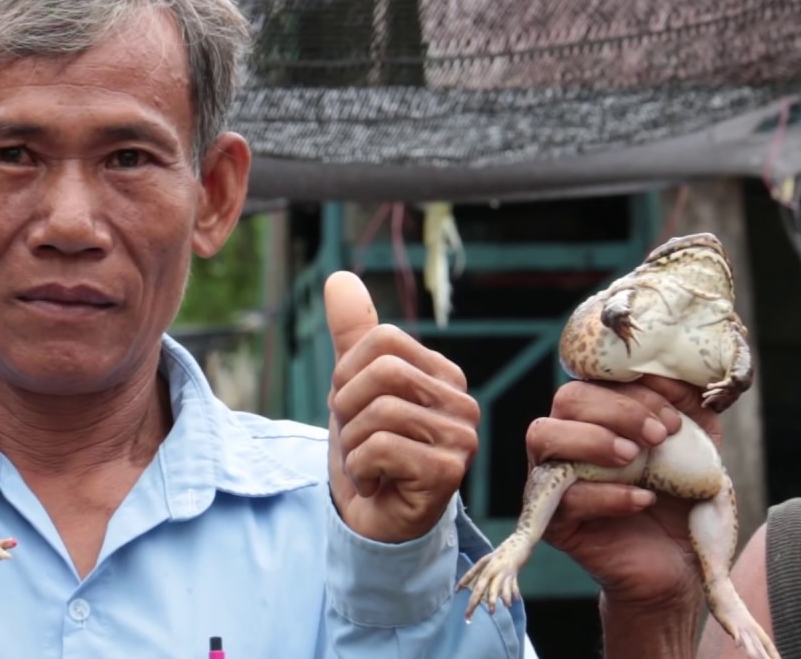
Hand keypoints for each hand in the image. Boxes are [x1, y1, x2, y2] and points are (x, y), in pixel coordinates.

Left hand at [324, 271, 479, 543]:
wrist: (374, 523)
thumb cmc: (370, 454)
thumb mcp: (353, 389)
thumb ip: (351, 336)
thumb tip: (338, 277)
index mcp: (444, 375)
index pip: (383, 340)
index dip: (348, 372)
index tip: (353, 408)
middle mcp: (462, 402)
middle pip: (381, 372)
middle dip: (348, 408)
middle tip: (357, 439)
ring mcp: (461, 439)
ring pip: (379, 412)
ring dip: (353, 444)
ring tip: (369, 464)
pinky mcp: (448, 473)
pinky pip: (381, 447)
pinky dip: (361, 468)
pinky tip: (376, 483)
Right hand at [528, 375, 716, 610]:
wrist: (680, 560)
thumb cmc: (680, 494)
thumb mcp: (696, 442)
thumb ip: (685, 404)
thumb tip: (668, 373)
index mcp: (595, 416)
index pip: (597, 379)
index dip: (632, 390)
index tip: (673, 419)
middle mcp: (565, 440)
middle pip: (566, 400)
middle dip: (615, 412)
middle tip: (657, 438)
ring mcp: (552, 477)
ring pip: (543, 437)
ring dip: (593, 441)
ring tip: (635, 460)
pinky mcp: (553, 519)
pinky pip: (565, 496)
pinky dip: (608, 494)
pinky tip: (643, 499)